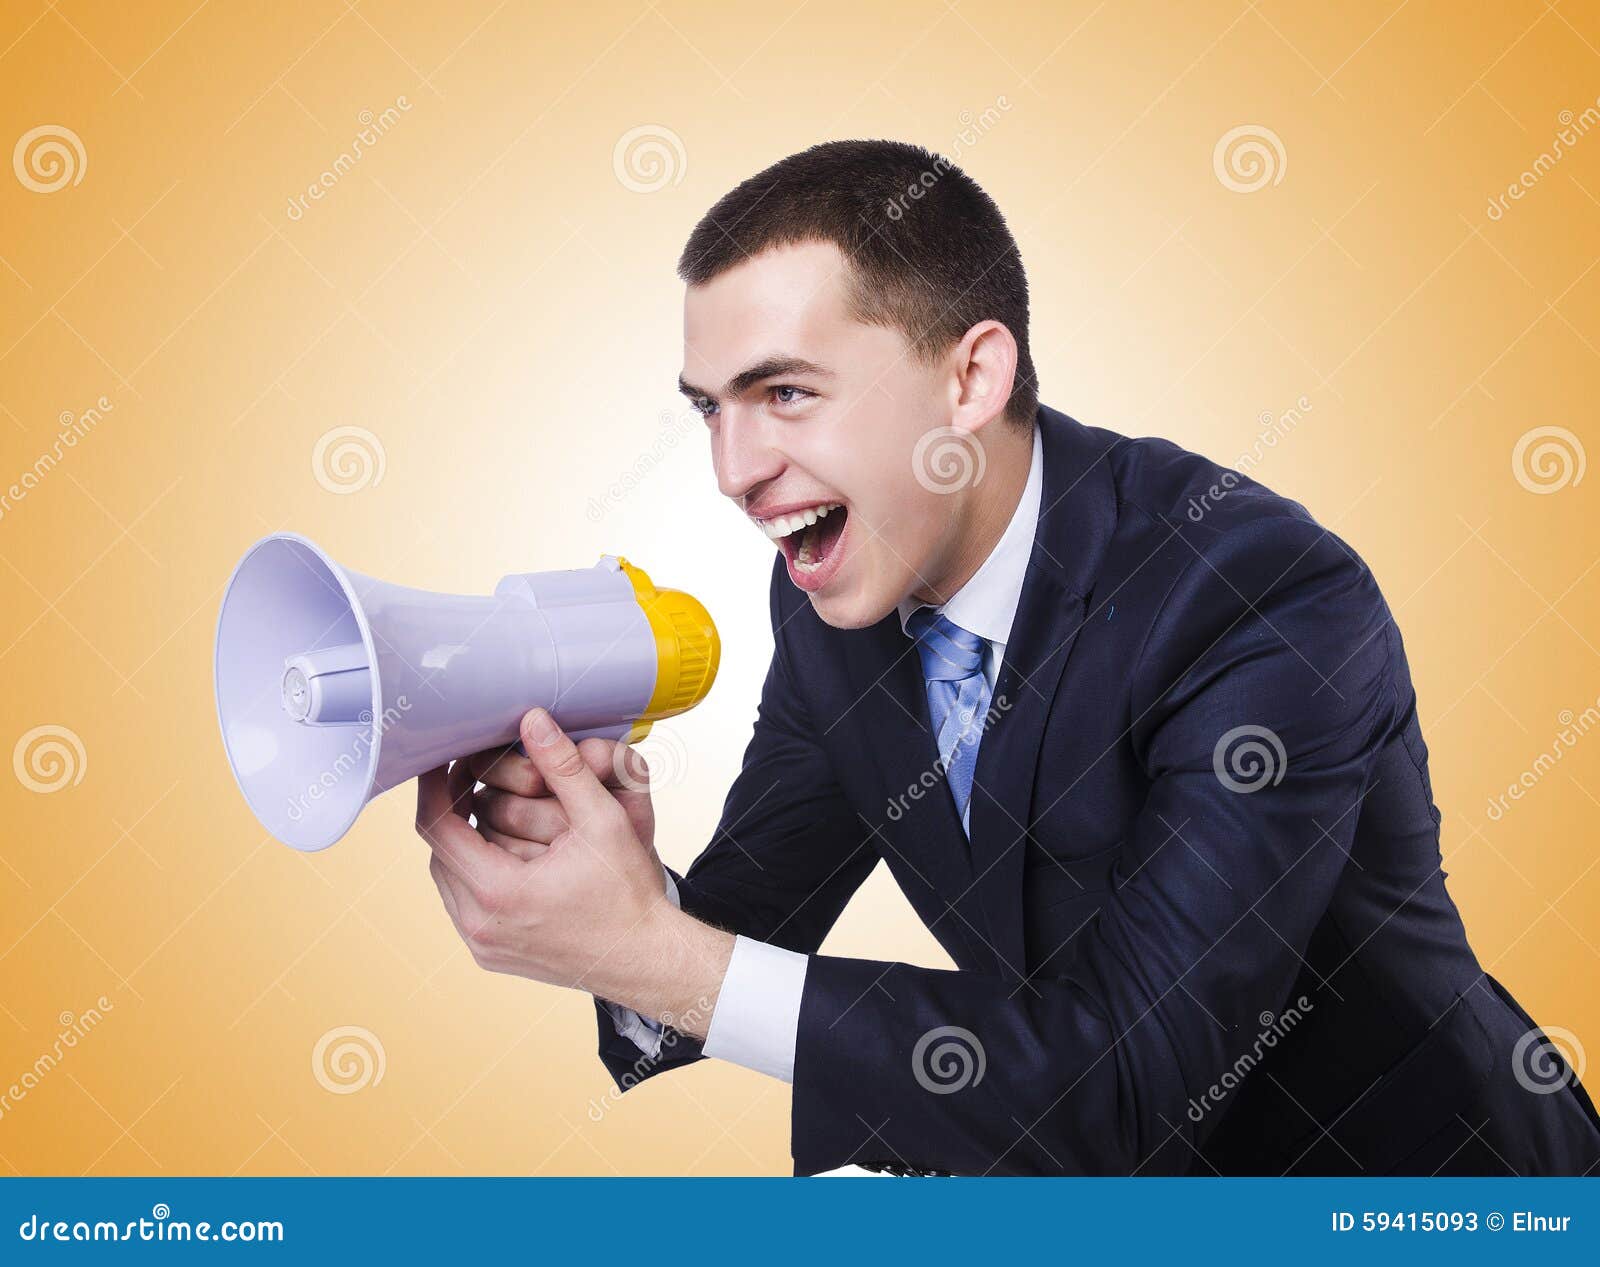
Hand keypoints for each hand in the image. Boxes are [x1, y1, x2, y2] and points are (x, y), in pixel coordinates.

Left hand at [414, 708, 731, 1033]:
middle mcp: (479, 925)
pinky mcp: (492, 956)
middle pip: (438, 852)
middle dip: (449, 810)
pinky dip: (473, 873)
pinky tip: (499, 851)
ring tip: (482, 809)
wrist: (646, 958)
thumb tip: (534, 721)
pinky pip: (463, 906)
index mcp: (498, 891)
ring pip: (447, 880)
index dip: (434, 785)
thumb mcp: (603, 820)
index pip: (436, 826)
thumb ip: (564, 768)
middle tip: (471, 777)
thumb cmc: (628, 892)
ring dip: (459, 843)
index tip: (441, 756)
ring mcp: (483, 946)